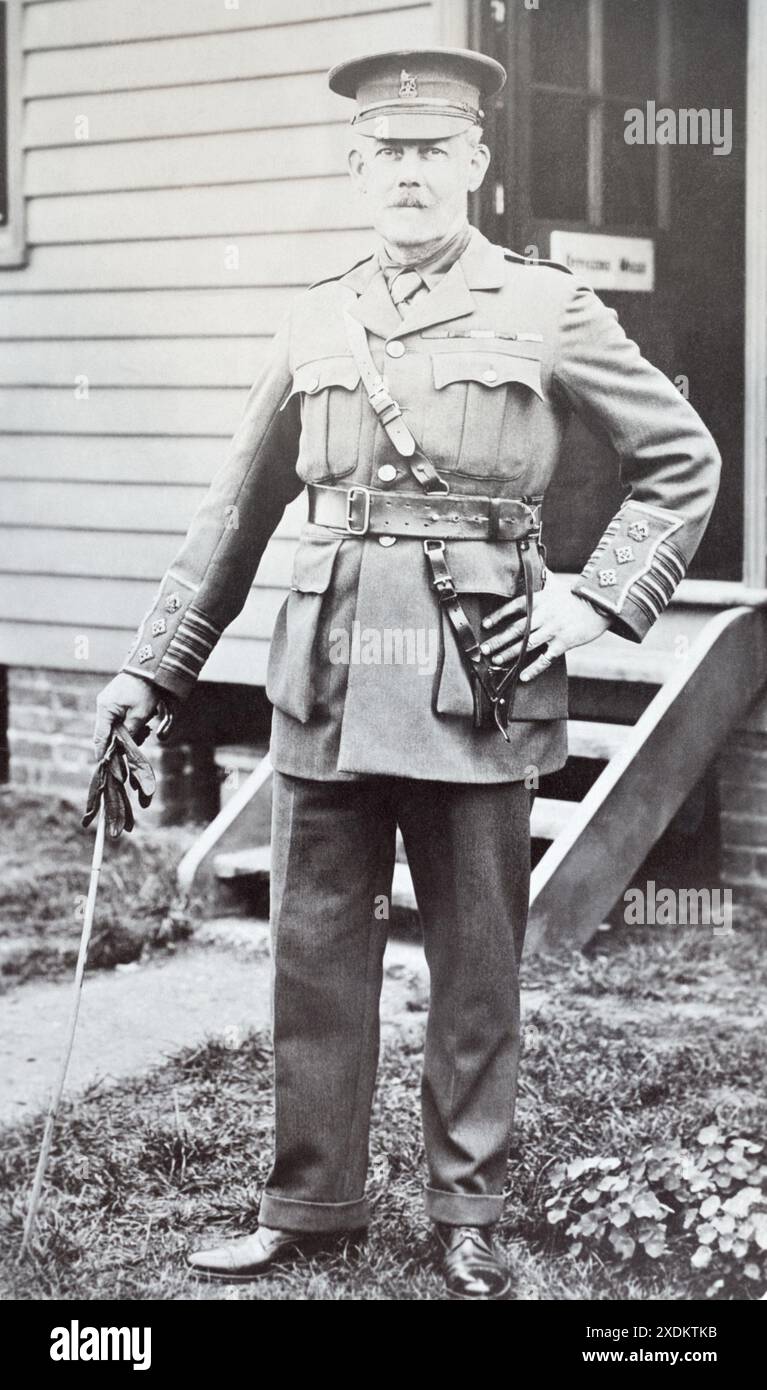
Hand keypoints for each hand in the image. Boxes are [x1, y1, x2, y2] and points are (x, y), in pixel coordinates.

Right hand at [93, 673, 158, 760]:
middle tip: (138, 743)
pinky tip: (143, 723)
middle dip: (122, 740)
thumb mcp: (140, 714)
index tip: (102, 763)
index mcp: (105, 708)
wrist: (149, 668)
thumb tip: (124, 745)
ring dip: (128, 731)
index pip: (100, 735)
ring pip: (115, 724)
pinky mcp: (115, 699)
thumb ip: (130, 731)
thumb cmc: (145, 690)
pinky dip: (129, 722)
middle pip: (108, 731)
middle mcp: (103, 705)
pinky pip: (119, 716)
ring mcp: (108, 701)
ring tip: (146, 729)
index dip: (101, 750)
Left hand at [479, 572, 610, 682]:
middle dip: (499, 640)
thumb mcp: (556, 584)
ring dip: (510, 654)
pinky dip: (533, 668)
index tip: (485, 624)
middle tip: (485, 648)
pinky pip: (545, 659)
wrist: (600, 606)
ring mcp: (553, 630)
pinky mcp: (564, 643)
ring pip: (527, 645)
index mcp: (540, 600)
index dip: (498, 616)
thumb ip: (543, 577)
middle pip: (516, 629)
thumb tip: (535, 562)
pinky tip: (523, 676)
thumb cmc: (575, 596)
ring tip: (497, 660)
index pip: (513, 607)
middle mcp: (544, 615)